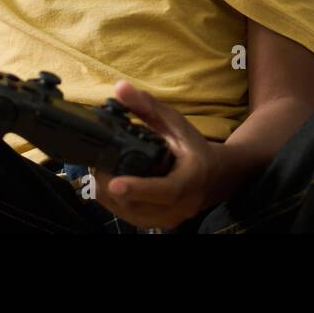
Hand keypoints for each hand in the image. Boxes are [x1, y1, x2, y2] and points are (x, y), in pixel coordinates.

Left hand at [89, 81, 221, 230]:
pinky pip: (132, 219)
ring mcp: (171, 219)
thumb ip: (147, 106)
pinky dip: (116, 204)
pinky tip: (108, 185)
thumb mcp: (175, 123)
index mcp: (190, 180)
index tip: (115, 183)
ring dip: (110, 197)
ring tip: (99, 172)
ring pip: (131, 216)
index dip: (138, 188)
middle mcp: (182, 205)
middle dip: (111, 187)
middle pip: (139, 206)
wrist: (217, 176)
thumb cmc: (195, 147)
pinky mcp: (161, 224)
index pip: (164, 190)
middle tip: (96, 165)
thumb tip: (120, 88)